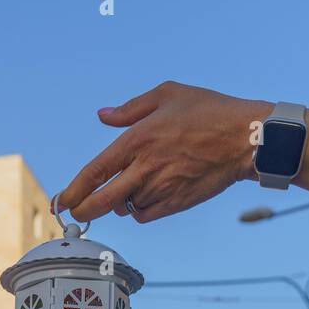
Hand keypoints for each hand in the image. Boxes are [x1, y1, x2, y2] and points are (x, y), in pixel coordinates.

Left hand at [57, 81, 270, 223]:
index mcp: (138, 140)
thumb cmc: (210, 110)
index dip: (73, 190)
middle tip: (76, 212)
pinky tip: (144, 196)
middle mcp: (146, 168)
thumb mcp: (168, 94)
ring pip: (125, 207)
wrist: (247, 139)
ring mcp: (161, 188)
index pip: (94, 171)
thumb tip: (103, 116)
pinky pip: (145, 214)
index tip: (61, 200)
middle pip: (102, 201)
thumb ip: (131, 108)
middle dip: (84, 210)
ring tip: (129, 186)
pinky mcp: (177, 203)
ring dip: (120, 203)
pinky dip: (139, 210)